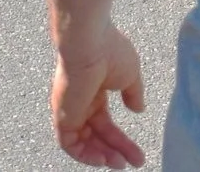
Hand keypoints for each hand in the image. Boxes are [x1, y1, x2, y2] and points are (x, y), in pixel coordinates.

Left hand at [52, 22, 145, 167]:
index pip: (105, 124)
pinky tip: (103, 159)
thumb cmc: (109, 50)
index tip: (138, 155)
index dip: (121, 141)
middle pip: (95, 136)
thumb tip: (138, 109)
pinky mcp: (61, 114)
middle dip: (114, 151)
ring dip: (100, 156)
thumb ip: (133, 94)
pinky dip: (84, 155)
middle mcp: (78, 102)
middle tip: (134, 162)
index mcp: (93, 92)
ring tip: (119, 163)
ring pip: (81, 143)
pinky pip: (69, 143)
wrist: (90, 41)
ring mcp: (69, 109)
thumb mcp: (129, 75)